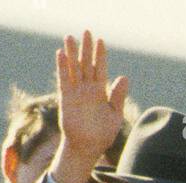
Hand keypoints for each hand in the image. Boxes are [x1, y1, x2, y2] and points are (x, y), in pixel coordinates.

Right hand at [51, 30, 128, 182]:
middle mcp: (88, 89)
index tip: (100, 41)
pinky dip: (62, 68)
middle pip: (86, 64)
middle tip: (86, 32)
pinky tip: (61, 54)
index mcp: (100, 92)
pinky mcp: (66, 99)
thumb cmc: (102, 135)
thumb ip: (118, 97)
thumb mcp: (114, 116)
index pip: (100, 68)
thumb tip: (124, 77)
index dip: (100, 55)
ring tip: (69, 37)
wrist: (86, 149)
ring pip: (74, 69)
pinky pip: (63, 80)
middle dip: (86, 49)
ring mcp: (76, 93)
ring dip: (71, 53)